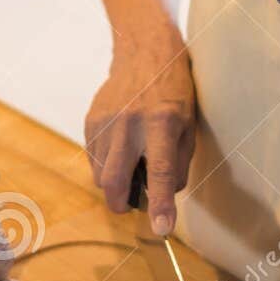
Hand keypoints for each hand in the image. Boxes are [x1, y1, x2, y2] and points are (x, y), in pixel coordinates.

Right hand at [84, 38, 195, 235]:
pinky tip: (120, 148)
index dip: (160, 204)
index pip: (160, 172)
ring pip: (99, 174)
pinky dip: (106, 164)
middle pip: (114, 180)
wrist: (145, 52)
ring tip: (129, 166)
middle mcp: (130, 123)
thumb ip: (177, 163)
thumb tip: (164, 196)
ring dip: (113, 183)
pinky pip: (93, 158)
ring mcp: (106, 121)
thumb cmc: (173, 91)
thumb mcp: (188, 125)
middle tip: (131, 205)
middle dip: (120, 204)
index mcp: (161, 123)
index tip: (161, 229)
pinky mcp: (91, 120)